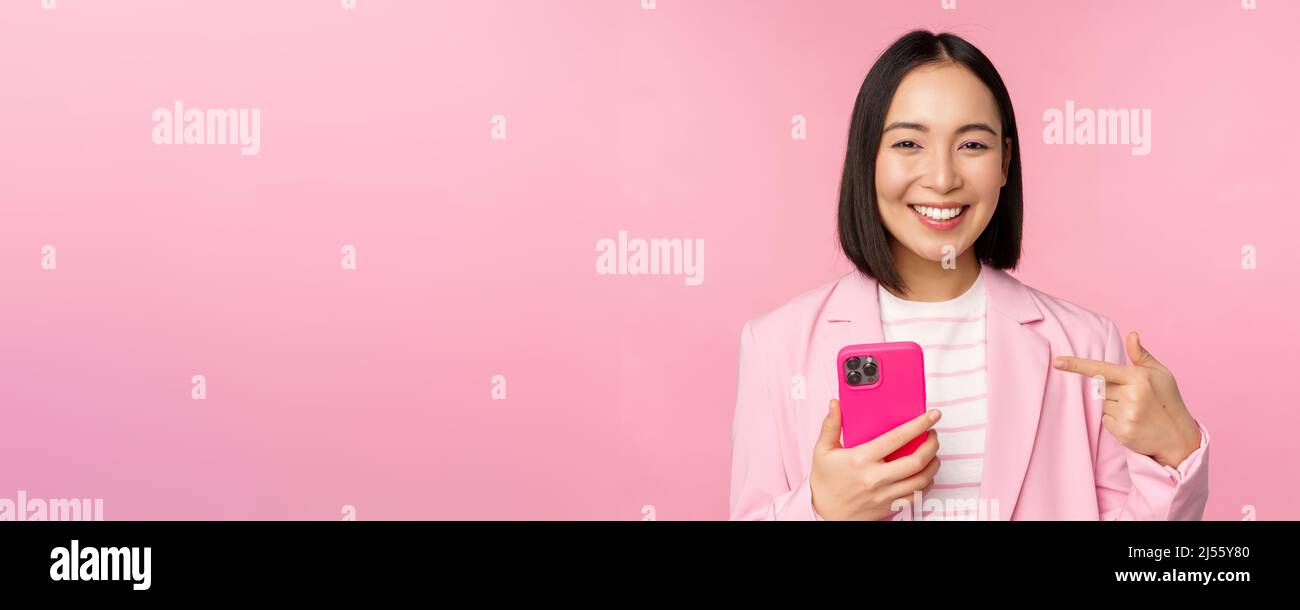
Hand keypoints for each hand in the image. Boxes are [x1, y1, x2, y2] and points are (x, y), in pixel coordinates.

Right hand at [810, 399, 941, 519]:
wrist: (824, 513)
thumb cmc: (825, 481)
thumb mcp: (822, 451)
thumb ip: (830, 425)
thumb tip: (835, 404)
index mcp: (861, 459)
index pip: (897, 438)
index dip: (919, 424)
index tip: (932, 416)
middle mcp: (875, 477)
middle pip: (916, 460)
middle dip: (932, 445)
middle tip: (933, 435)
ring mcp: (885, 494)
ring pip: (922, 479)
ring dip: (933, 464)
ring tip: (932, 453)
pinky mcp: (890, 507)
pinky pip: (917, 496)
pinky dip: (927, 483)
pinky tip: (925, 474)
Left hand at [1053, 331, 1201, 467]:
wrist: (1179, 437)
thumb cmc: (1168, 400)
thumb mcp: (1160, 374)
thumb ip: (1141, 356)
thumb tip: (1131, 334)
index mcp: (1138, 378)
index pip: (1101, 369)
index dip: (1077, 365)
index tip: (1057, 362)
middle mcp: (1131, 396)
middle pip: (1101, 387)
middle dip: (1114, 389)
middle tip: (1136, 397)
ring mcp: (1126, 416)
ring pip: (1103, 404)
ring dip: (1115, 405)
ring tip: (1137, 411)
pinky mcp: (1122, 433)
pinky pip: (1105, 420)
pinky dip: (1115, 420)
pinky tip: (1133, 422)